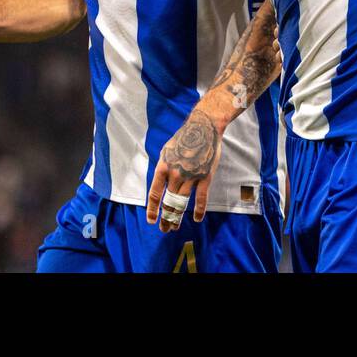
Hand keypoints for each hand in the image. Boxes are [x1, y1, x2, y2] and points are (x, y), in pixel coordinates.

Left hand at [146, 107, 223, 231]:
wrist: (203, 128)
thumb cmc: (184, 139)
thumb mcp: (166, 151)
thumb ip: (163, 168)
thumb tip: (159, 184)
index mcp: (163, 167)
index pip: (155, 193)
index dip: (152, 209)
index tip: (151, 221)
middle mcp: (175, 174)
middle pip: (168, 201)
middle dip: (166, 218)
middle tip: (164, 229)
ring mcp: (191, 176)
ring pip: (182, 202)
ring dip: (177, 217)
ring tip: (175, 227)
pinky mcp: (205, 177)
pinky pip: (201, 198)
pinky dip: (199, 210)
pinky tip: (196, 219)